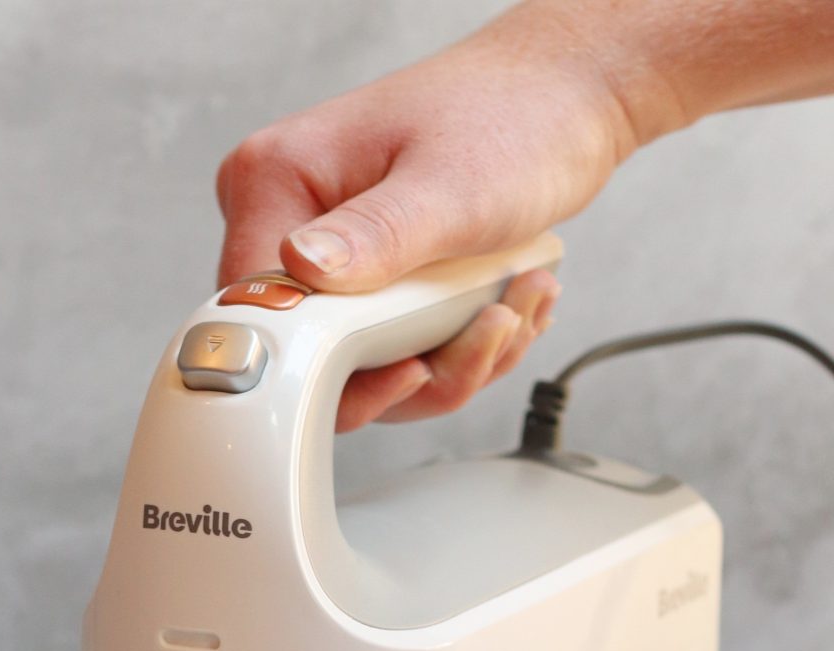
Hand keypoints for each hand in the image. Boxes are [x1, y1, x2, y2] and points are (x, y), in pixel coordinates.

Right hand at [215, 5, 641, 428]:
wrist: (568, 98)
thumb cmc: (514, 115)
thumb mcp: (448, 186)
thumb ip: (376, 235)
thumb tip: (302, 270)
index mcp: (277, 181)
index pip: (265, 316)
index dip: (334, 367)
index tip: (411, 369)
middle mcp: (290, 223)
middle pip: (321, 359)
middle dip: (420, 369)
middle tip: (492, 327)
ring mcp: (331, 259)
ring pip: (369, 370)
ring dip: (455, 362)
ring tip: (514, 305)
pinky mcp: (371, 283)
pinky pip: (399, 358)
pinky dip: (461, 351)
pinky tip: (507, 306)